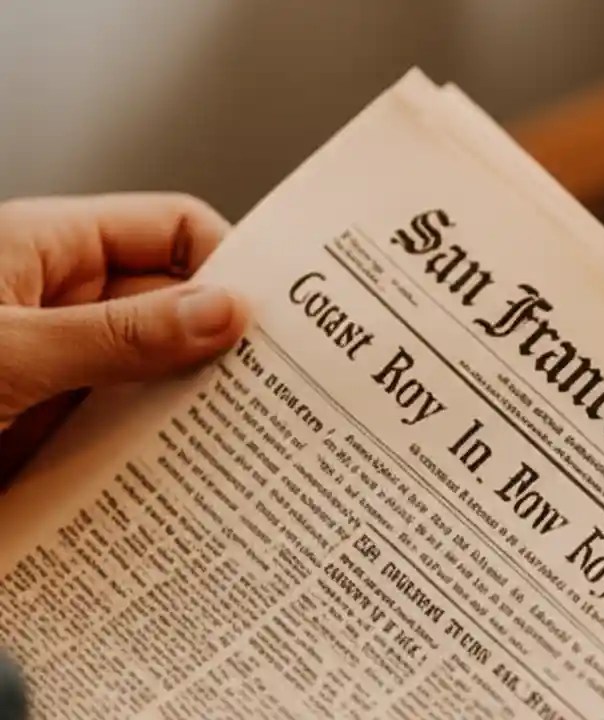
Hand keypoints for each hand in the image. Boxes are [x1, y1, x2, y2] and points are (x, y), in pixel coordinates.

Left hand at [0, 194, 247, 479]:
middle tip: (277, 388)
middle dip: (221, 345)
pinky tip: (181, 476)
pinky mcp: (38, 427)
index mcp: (44, 248)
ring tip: (241, 440)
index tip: (273, 319)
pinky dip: (149, 449)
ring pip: (152, 373)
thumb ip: (120, 335)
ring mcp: (49, 364)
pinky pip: (116, 427)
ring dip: (189, 405)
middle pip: (172, 306)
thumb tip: (223, 312)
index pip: (171, 230)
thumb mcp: (9, 353)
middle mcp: (53, 300)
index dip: (227, 265)